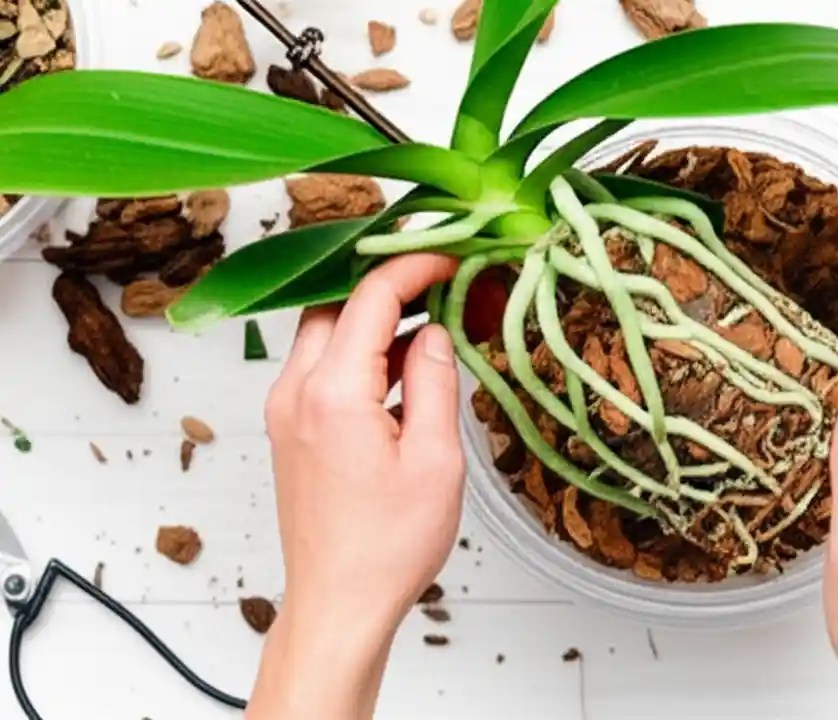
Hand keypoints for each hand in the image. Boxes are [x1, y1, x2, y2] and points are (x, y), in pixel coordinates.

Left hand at [247, 254, 463, 719]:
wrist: (339, 602)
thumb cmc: (389, 545)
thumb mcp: (435, 459)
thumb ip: (433, 382)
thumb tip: (435, 332)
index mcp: (332, 394)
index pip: (369, 297)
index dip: (414, 266)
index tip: (452, 257)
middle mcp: (295, 393)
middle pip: (334, 303)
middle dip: (386, 284)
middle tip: (440, 283)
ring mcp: (285, 412)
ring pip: (323, 333)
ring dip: (372, 320)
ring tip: (429, 326)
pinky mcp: (289, 431)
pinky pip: (319, 368)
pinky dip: (358, 354)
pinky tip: (401, 371)